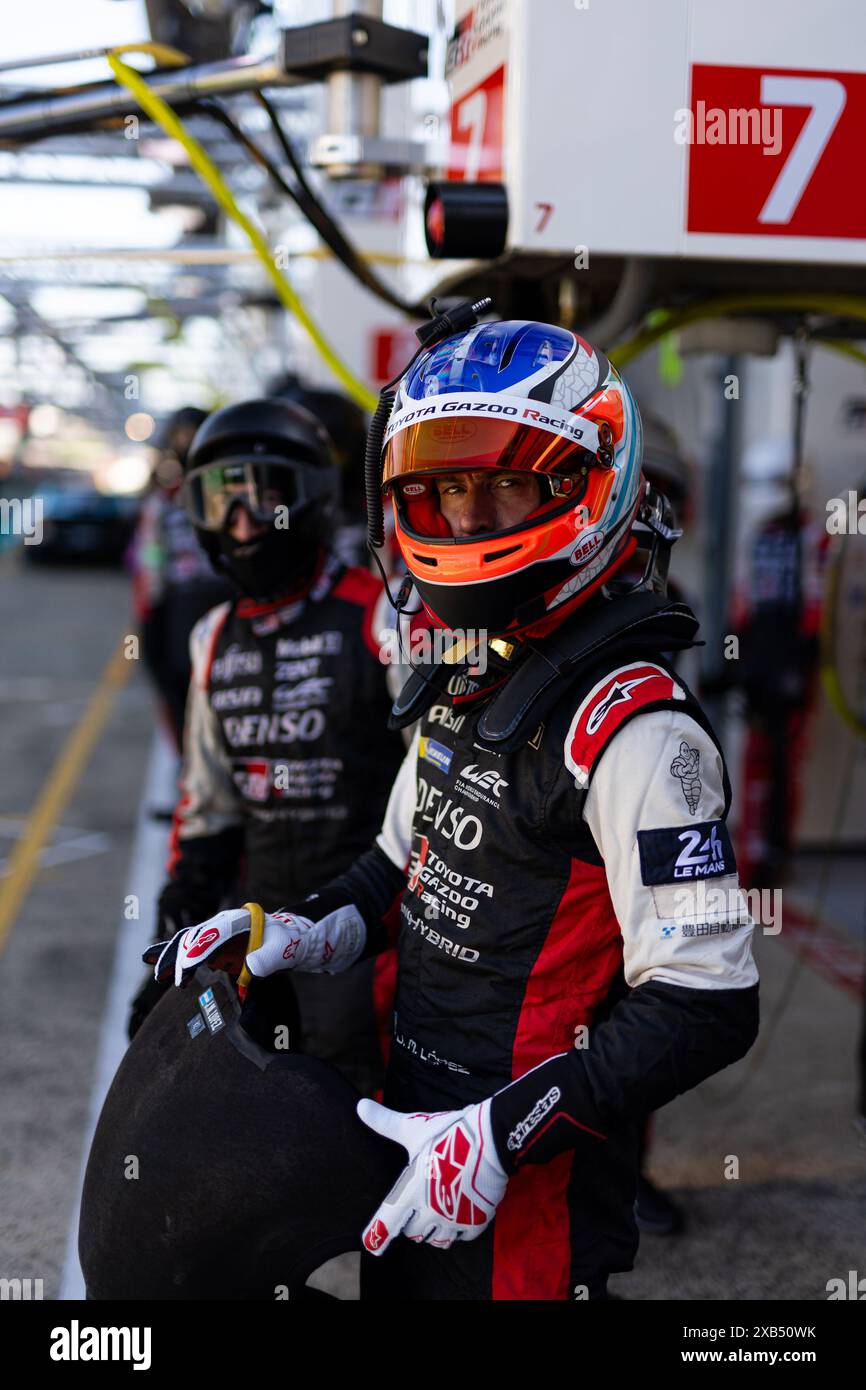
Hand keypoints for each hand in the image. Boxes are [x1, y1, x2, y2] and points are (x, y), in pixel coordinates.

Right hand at [143, 906, 314, 987]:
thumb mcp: (283, 949)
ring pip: (185, 941)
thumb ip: (268, 958)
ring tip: (158, 974)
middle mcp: (221, 923)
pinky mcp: (211, 945)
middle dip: (179, 956)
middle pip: (194, 936)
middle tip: (167, 978)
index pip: (214, 934)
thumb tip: (251, 968)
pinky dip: (170, 954)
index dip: (199, 950)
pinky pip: (187, 947)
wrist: (287, 938)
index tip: (187, 969)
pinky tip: (150, 959)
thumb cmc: (286, 942)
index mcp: (239, 921)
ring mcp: (214, 933)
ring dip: (170, 957)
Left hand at [357, 1099, 507, 1253]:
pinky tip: (462, 1213)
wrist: (489, 1140)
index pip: (386, 1224)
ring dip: (436, 1230)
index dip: (376, 1236)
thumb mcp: (414, 1129)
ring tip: (439, 1213)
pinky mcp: (476, 1221)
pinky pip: (463, 1237)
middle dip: (413, 1223)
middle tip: (419, 1207)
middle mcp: (428, 1212)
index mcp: (409, 1192)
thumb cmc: (448, 1134)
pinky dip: (461, 1229)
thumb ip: (386, 1123)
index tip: (372, 1246)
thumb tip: (361, 1106)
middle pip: (413, 1233)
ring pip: (438, 1240)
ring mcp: (453, 1219)